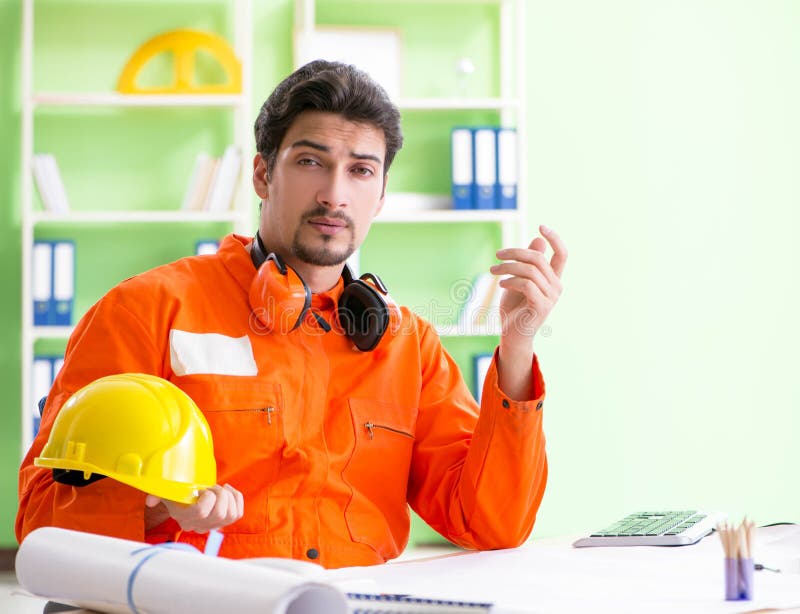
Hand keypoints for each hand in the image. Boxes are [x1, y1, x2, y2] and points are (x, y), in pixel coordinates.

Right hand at [144, 484, 243, 532]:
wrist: (189, 499)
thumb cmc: (178, 494)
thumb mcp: (166, 492)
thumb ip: (157, 494)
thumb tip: (150, 500)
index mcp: (185, 518)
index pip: (202, 512)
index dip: (207, 497)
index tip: (201, 490)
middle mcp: (200, 526)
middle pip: (221, 513)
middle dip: (220, 495)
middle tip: (212, 488)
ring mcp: (214, 526)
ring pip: (231, 514)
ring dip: (228, 496)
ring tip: (219, 490)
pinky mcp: (226, 521)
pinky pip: (238, 513)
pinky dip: (236, 498)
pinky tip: (227, 490)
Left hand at [492, 225, 566, 343]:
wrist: (512, 335)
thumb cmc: (515, 308)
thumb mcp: (519, 280)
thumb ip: (528, 262)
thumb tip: (538, 240)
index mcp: (553, 279)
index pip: (562, 254)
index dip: (555, 238)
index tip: (541, 226)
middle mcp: (556, 287)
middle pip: (538, 258)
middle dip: (515, 252)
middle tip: (497, 255)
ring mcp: (551, 298)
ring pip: (530, 270)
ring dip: (507, 267)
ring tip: (493, 270)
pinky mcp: (542, 307)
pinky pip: (526, 285)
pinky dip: (511, 281)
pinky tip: (501, 285)